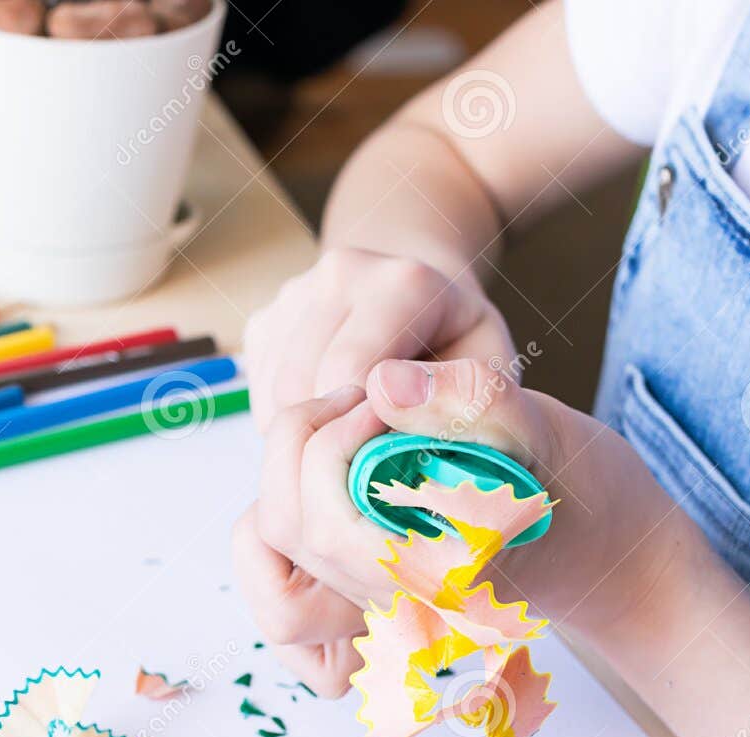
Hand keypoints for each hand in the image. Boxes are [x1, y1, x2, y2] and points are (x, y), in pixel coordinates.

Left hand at [235, 358, 706, 695]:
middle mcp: (384, 607)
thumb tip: (383, 380)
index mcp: (426, 580)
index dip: (331, 443)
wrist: (612, 553)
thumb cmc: (587, 496)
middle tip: (358, 398)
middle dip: (303, 443)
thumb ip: (472, 402)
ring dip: (291, 467)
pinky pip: (283, 567)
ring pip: (274, 545)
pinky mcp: (359, 589)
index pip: (321, 525)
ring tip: (349, 422)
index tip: (379, 396)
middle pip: (284, 531)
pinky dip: (285, 507)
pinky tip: (334, 462)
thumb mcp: (545, 430)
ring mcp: (368, 603)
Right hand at [241, 249, 516, 431]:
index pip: (350, 374)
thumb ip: (463, 393)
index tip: (393, 444)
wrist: (420, 295)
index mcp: (402, 283)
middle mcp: (340, 274)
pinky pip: (259, 394)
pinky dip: (289, 418)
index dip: (366, 429)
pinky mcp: (264, 320)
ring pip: (275, 397)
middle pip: (305, 389)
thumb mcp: (490, 369)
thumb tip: (384, 401)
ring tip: (354, 428)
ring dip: (308, 431)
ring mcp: (292, 294)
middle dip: (333, 435)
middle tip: (372, 447)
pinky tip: (330, 409)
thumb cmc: (458, 344)